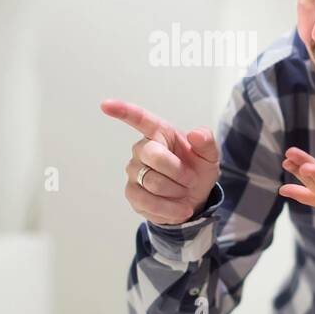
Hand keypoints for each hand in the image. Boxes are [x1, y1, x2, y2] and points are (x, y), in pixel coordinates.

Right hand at [101, 98, 219, 226]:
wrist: (194, 198)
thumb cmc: (197, 170)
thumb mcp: (209, 156)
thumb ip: (206, 142)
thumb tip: (196, 134)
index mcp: (160, 133)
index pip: (139, 119)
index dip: (123, 111)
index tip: (105, 104)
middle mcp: (142, 149)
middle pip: (154, 155)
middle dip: (179, 171)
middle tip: (191, 179)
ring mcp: (134, 171)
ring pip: (152, 182)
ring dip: (176, 191)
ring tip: (184, 192)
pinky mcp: (132, 193)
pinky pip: (146, 201)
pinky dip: (169, 209)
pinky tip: (179, 208)